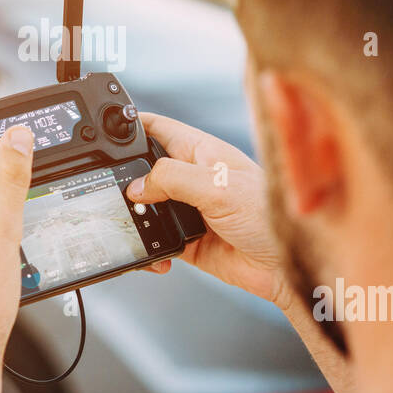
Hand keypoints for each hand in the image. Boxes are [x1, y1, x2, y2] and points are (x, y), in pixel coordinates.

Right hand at [126, 113, 291, 309]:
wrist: (289, 266)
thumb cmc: (272, 215)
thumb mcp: (218, 187)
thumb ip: (172, 179)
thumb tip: (136, 186)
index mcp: (201, 151)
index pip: (157, 129)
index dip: (130, 126)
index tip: (103, 130)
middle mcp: (193, 177)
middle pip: (144, 170)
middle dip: (126, 180)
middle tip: (112, 191)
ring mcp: (190, 209)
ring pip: (146, 208)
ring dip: (136, 219)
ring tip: (131, 226)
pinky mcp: (189, 240)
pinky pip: (157, 241)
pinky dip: (150, 250)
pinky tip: (155, 255)